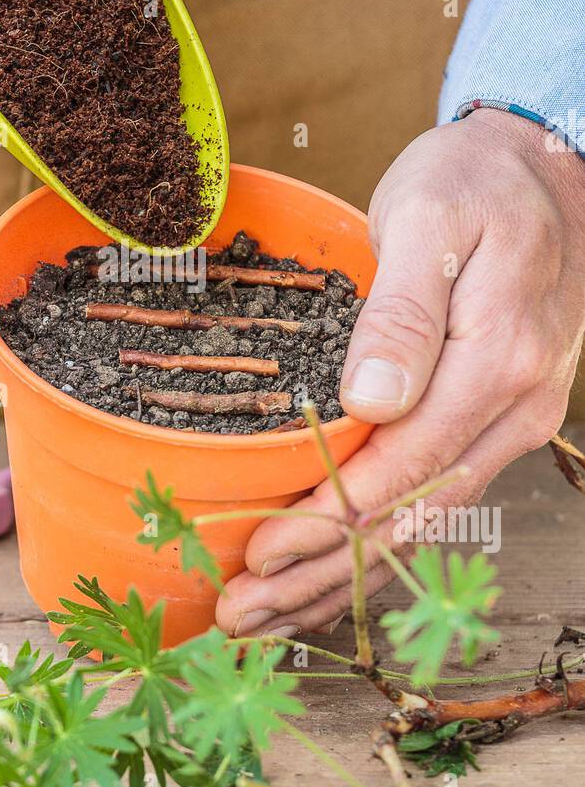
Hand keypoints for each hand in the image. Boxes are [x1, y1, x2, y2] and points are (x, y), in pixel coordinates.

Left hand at [217, 109, 584, 637]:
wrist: (545, 169)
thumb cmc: (475, 184)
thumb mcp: (431, 220)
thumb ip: (404, 311)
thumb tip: (372, 401)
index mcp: (496, 363)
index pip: (404, 466)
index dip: (329, 518)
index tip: (260, 554)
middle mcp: (514, 409)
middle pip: (412, 517)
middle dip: (323, 573)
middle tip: (241, 617)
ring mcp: (511, 420)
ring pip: (426, 521)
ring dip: (344, 575)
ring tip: (270, 615)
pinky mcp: (493, 419)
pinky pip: (436, 497)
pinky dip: (379, 543)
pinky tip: (332, 571)